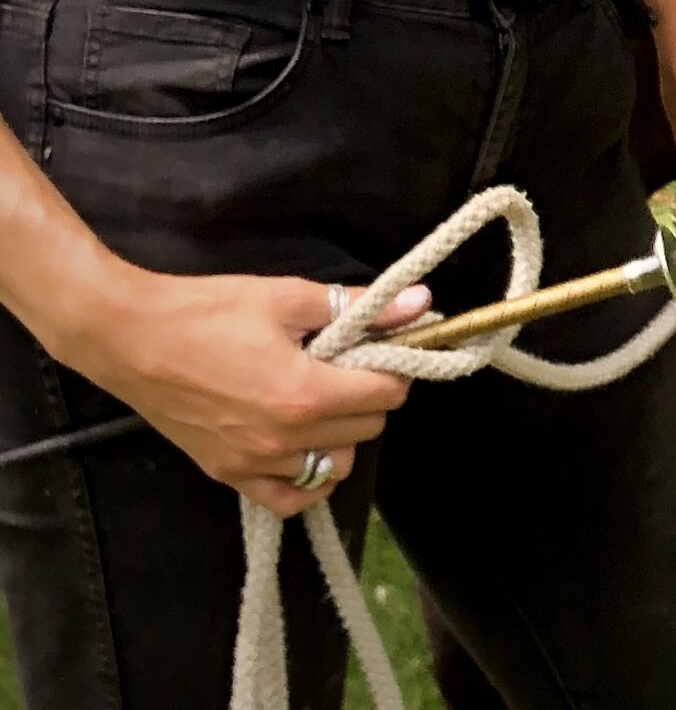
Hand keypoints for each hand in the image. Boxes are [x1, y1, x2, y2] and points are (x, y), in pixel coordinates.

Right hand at [67, 265, 427, 516]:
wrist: (132, 340)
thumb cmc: (210, 311)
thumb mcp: (289, 298)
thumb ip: (360, 308)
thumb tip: (421, 304)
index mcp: (305, 394)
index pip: (385, 394)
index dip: (394, 366)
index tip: (382, 347)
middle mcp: (284, 440)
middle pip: (366, 430)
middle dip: (370, 394)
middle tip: (350, 364)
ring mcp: (254, 464)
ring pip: (334, 466)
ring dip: (342, 434)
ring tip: (323, 398)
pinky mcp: (227, 476)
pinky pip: (289, 499)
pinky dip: (308, 478)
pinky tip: (305, 446)